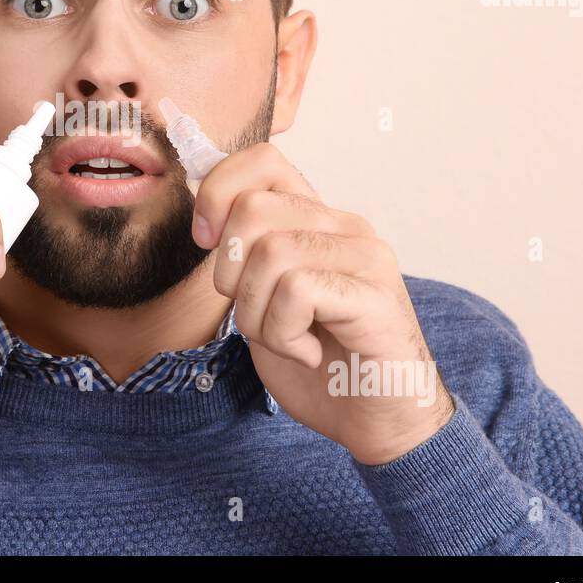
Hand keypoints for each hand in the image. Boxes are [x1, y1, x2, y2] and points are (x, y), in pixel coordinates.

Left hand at [193, 143, 455, 465]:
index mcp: (317, 220)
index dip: (218, 191)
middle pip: (252, 208)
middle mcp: (345, 227)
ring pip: (270, 253)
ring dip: (257, 314)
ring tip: (288, 339)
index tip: (207, 242)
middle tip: (257, 314)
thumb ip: (244, 256)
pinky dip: (285, 335)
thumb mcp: (263, 299)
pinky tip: (310, 353)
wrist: (378, 422)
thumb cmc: (322, 363)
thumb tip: (204, 220)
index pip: (263, 159)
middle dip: (230, 273)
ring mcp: (366, 258)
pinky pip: (296, 291)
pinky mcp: (375, 297)